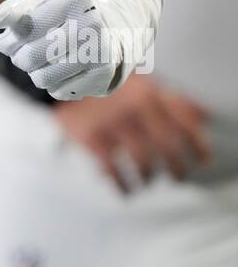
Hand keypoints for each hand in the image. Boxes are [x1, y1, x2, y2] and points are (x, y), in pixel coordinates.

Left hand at [0, 0, 120, 100]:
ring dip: (35, 73)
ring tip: (41, 62)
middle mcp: (90, 25)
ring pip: (43, 79)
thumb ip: (15, 9)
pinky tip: (61, 71)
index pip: (25, 29)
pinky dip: (54, 84)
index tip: (5, 42)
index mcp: (73, 0)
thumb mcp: (42, 2)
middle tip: (21, 55)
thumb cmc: (65, 14)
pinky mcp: (103, 75)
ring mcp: (99, 52)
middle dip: (19, 58)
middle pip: (30, 57)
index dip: (7, 41)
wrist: (110, 27)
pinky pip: (59, 91)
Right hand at [54, 72, 211, 192]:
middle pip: (167, 146)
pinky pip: (113, 170)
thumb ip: (172, 96)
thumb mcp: (141, 79)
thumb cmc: (106, 79)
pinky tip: (125, 191)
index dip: (198, 144)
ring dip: (149, 177)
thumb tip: (205, 114)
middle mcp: (135, 108)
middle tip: (178, 177)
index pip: (185, 121)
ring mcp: (112, 123)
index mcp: (150, 91)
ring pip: (142, 161)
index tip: (203, 160)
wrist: (61, 75)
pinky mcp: (91, 138)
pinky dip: (122, 186)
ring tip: (148, 181)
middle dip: (177, 167)